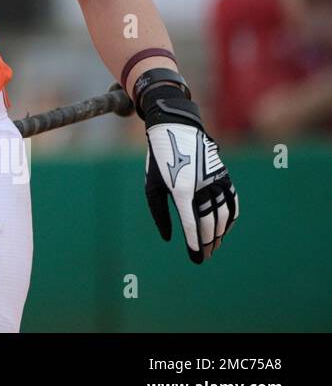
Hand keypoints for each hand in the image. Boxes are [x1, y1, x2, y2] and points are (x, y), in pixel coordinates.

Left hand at [142, 92, 238, 263]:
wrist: (175, 128)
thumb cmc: (160, 159)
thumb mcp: (152, 186)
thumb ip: (160, 213)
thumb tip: (170, 238)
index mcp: (180, 189)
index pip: (190, 223)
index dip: (193, 242)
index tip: (196, 257)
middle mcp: (201, 185)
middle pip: (208, 222)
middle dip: (207, 242)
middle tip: (204, 256)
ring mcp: (215, 179)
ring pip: (222, 214)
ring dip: (219, 233)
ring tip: (213, 246)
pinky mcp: (223, 175)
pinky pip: (231, 200)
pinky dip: (230, 216)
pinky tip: (225, 228)